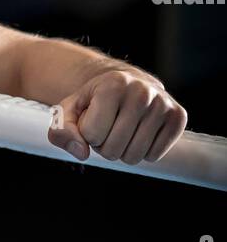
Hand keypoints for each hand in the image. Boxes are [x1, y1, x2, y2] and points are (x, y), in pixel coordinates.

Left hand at [48, 68, 187, 165]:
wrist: (126, 85)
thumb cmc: (93, 101)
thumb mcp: (68, 111)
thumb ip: (61, 132)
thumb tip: (82, 152)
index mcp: (113, 85)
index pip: (91, 135)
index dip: (87, 134)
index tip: (93, 119)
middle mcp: (142, 91)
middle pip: (113, 150)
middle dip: (104, 145)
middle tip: (108, 127)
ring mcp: (163, 104)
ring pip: (134, 156)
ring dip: (123, 150)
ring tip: (122, 129)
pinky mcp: (178, 117)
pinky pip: (154, 156)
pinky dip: (143, 152)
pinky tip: (140, 132)